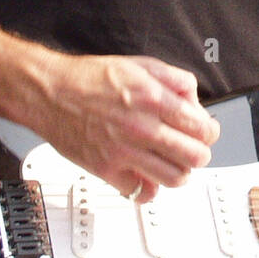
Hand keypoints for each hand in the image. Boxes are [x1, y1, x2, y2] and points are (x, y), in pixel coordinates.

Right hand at [35, 53, 219, 201]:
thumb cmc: (89, 78)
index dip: (210, 132)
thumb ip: (174, 80)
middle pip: (194, 157)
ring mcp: (124, 152)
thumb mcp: (141, 65)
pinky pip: (141, 192)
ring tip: (173, 164)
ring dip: (180, 173)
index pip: (202, 128)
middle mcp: (142, 127)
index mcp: (154, 100)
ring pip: (174, 178)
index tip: (207, 133)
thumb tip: (194, 100)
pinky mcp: (106, 169)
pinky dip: (149, 188)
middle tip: (193, 150)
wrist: (49, 92)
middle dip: (200, 153)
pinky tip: (147, 176)